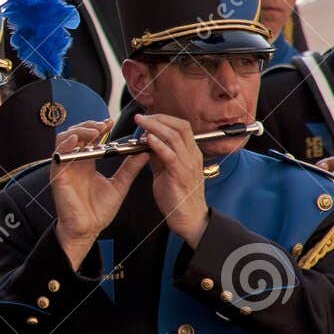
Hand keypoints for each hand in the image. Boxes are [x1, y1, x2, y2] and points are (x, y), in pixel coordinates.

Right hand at [48, 120, 144, 269]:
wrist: (89, 229)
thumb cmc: (100, 211)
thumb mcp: (120, 184)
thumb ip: (130, 168)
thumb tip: (144, 152)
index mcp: (87, 163)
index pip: (90, 138)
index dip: (99, 127)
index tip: (111, 122)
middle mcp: (74, 162)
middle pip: (77, 134)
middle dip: (89, 125)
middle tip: (104, 125)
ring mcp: (65, 167)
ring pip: (65, 139)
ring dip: (79, 131)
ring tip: (94, 131)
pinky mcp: (58, 175)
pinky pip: (57, 155)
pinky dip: (66, 144)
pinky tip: (77, 139)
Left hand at [135, 114, 210, 246]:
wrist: (188, 217)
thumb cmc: (177, 194)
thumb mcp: (167, 169)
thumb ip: (160, 155)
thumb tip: (147, 141)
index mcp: (191, 152)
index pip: (182, 126)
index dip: (164, 118)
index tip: (147, 117)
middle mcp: (192, 155)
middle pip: (180, 126)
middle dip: (159, 118)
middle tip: (140, 117)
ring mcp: (188, 164)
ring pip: (175, 137)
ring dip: (156, 127)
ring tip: (141, 123)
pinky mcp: (180, 175)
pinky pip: (170, 155)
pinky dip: (159, 145)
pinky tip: (147, 139)